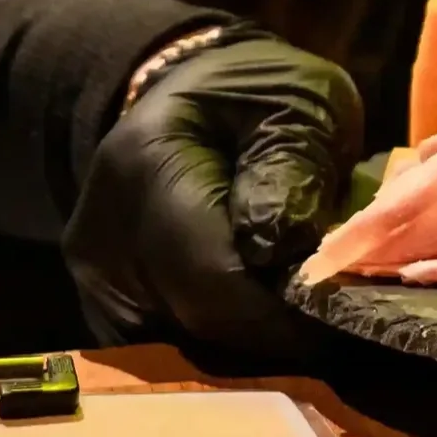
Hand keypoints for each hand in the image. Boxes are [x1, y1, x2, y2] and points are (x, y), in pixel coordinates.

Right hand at [64, 30, 361, 360]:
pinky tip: (263, 318)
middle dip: (273, 334)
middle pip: (191, 320)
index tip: (342, 323)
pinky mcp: (102, 303)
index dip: (280, 312)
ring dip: (249, 345)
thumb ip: (294, 170)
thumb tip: (287, 254)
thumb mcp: (297, 105)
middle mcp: (100, 232)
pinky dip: (221, 342)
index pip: (211, 273)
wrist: (186, 91)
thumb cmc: (256, 92)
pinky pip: (167, 345)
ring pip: (178, 346)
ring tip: (307, 321)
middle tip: (339, 332)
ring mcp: (94, 275)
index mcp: (146, 163)